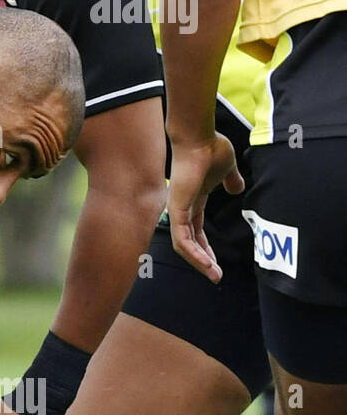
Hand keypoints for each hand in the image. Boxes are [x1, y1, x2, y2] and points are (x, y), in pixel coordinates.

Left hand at [166, 132, 243, 282]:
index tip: (217, 264)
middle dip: (203, 260)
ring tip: (214, 275)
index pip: (197, 232)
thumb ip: (231, 180)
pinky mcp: (176, 209)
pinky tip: (204, 263)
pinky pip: (182, 238)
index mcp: (193, 201)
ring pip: (184, 245)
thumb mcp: (227, 169)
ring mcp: (178, 209)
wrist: (200, 138)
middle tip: (216, 275)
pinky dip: (193, 252)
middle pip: (190, 242)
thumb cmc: (211, 148)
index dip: (206, 248)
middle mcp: (182, 208)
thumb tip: (238, 188)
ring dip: (199, 262)